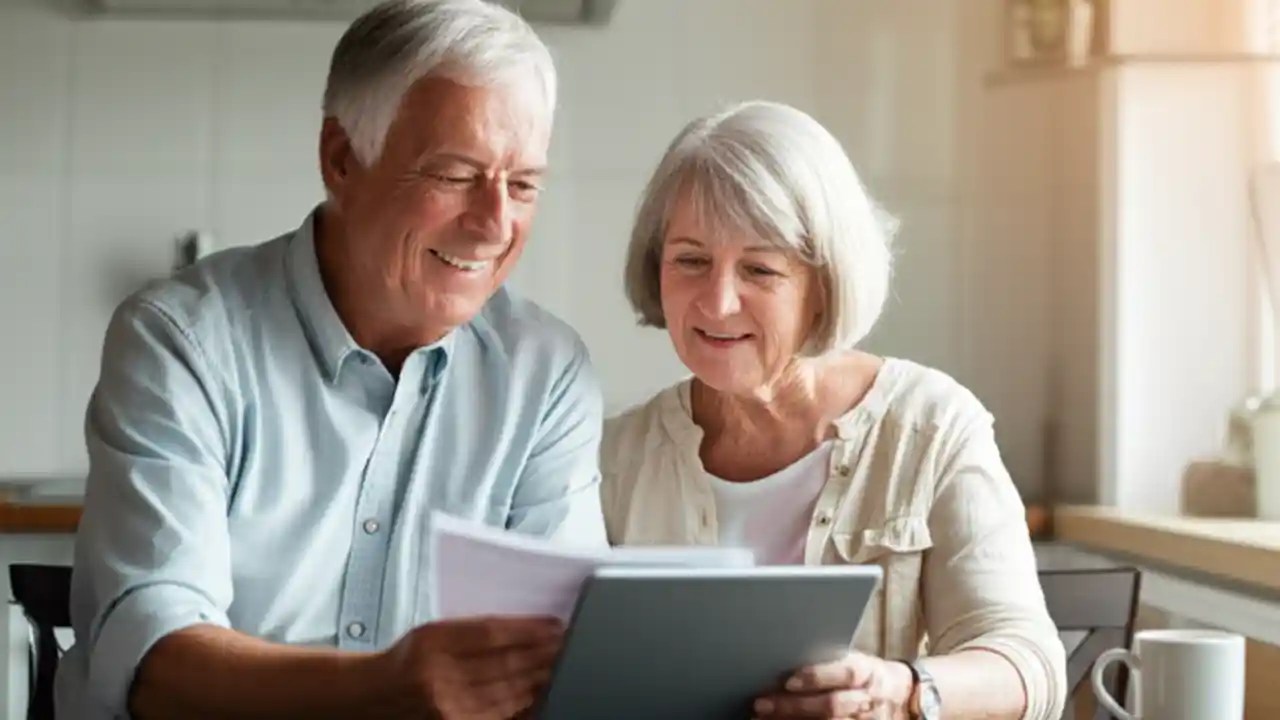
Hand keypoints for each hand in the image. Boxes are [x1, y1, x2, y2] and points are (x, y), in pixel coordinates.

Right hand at [379, 616, 562, 719]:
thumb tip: (522, 630)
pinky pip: (499, 714)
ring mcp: (447, 705)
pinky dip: (524, 703)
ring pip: (506, 690)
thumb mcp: (432, 632)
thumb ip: (471, 630)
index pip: (491, 633)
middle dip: (541, 653)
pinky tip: (540, 691)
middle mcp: (439, 675)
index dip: (528, 629)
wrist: (374, 696)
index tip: (554, 625)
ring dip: (539, 677)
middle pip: (504, 662)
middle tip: (567, 644)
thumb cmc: (408, 659)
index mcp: (433, 641)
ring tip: (560, 664)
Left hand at [752, 652, 913, 719]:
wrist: (900, 695)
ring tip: (764, 718)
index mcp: (866, 671)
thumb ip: (828, 658)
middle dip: (794, 706)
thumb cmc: (865, 672)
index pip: (845, 673)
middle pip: (832, 705)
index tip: (789, 680)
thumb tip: (786, 650)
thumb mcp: (854, 658)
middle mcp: (866, 698)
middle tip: (762, 703)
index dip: (818, 676)